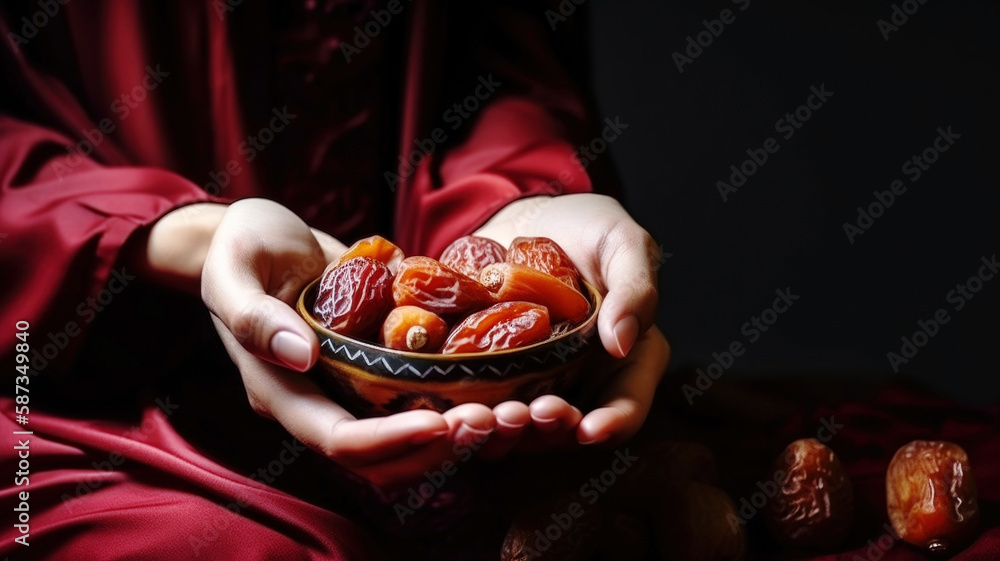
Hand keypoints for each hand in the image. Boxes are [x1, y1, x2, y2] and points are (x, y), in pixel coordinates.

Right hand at [197, 198, 495, 487]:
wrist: (260, 238)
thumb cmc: (241, 247)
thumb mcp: (234, 269)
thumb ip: (254, 315)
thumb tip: (301, 355)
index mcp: (280, 391)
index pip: (335, 440)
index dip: (388, 440)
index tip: (438, 423)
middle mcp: (319, 403)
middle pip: (380, 459)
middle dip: (436, 449)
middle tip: (491, 422)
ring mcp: (349, 390)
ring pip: (407, 442)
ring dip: (456, 437)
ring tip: (506, 413)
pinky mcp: (377, 371)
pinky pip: (420, 401)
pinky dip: (458, 402)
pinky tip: (500, 384)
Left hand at [474, 194, 669, 449]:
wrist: (526, 219)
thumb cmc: (588, 231)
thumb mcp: (622, 244)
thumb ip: (635, 288)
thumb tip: (623, 341)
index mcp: (623, 362)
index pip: (626, 406)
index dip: (612, 425)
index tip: (589, 428)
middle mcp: (577, 385)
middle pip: (565, 431)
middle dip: (543, 432)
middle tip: (523, 414)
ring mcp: (529, 386)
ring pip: (515, 429)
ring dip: (497, 432)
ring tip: (479, 416)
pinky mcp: (485, 378)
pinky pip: (473, 405)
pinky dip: (458, 412)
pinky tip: (443, 407)